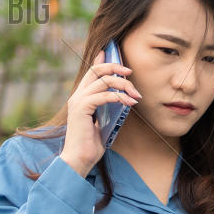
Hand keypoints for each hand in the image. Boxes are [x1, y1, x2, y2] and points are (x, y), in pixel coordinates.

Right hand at [60, 50, 140, 176]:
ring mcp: (77, 101)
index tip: (113, 53)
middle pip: (96, 70)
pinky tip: (130, 103)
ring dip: (123, 85)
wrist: (79, 159)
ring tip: (136, 95)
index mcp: (81, 97)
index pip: (91, 72)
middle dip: (115, 68)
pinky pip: (102, 95)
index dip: (102, 60)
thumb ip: (108, 109)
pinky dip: (119, 97)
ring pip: (103, 81)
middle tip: (131, 73)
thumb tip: (123, 100)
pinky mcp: (81, 109)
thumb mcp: (103, 122)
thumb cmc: (91, 144)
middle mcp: (77, 95)